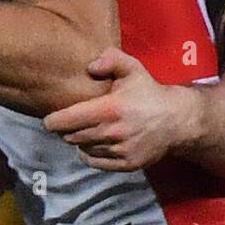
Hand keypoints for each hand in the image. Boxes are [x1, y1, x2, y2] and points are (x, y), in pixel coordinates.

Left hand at [42, 47, 190, 171]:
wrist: (177, 120)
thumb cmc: (148, 92)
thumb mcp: (132, 68)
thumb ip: (110, 59)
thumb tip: (89, 67)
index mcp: (111, 108)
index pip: (69, 120)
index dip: (53, 121)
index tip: (48, 120)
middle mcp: (113, 132)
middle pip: (72, 137)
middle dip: (65, 131)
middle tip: (65, 123)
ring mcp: (120, 151)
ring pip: (83, 149)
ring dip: (78, 141)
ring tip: (81, 131)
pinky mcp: (127, 164)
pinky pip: (95, 162)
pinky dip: (89, 154)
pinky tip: (92, 144)